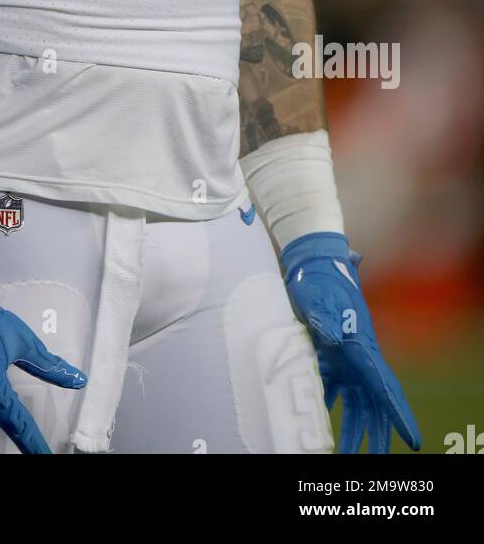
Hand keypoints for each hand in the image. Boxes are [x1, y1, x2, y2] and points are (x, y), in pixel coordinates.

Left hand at [281, 232, 420, 454]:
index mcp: (361, 346)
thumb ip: (323, 319)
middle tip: (376, 462)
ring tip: (344, 454)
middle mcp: (360, 355)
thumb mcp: (316, 298)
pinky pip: (336, 387)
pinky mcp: (331, 353)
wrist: (311, 260)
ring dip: (353, 427)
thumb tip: (331, 337)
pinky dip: (332, 406)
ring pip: (357, 401)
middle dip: (378, 433)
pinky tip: (322, 421)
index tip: (411, 441)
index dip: (398, 415)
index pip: (384, 386)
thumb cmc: (316, 278)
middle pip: (374, 402)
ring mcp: (347, 356)